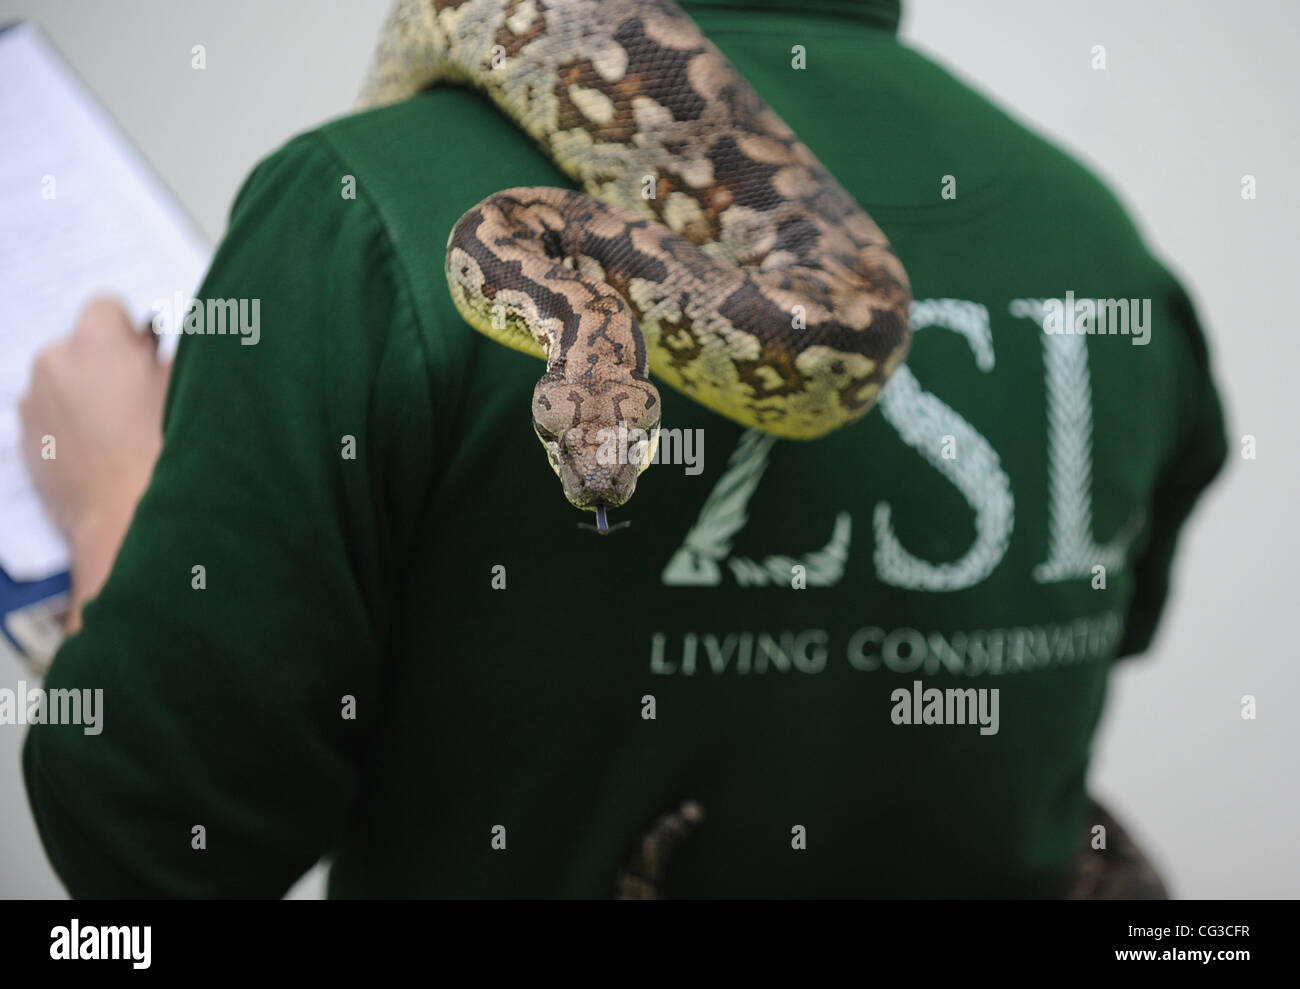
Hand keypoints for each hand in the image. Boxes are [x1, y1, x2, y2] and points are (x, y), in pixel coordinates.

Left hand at [19, 297, 169, 630]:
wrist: (130, 524)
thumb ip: (170, 358)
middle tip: (141, 402)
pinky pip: (51, 418)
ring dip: (86, 397)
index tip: (149, 361)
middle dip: (106, 366)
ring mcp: (33, 403)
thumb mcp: (188, 391)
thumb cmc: (167, 455)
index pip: (106, 307)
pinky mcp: (25, 440)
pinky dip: (71, 428)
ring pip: (63, 383)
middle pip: (81, 347)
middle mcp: (53, 362)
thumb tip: (158, 351)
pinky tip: (101, 456)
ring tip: (121, 437)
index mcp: (96, 341)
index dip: (132, 334)